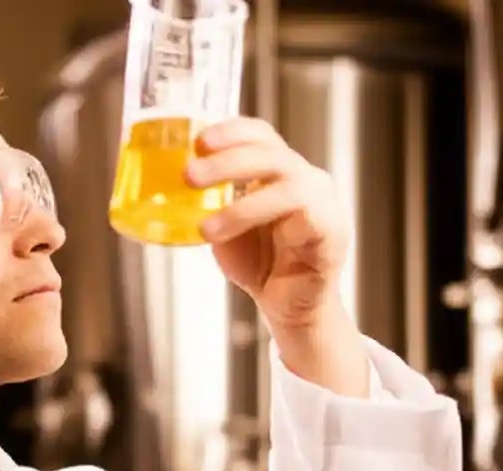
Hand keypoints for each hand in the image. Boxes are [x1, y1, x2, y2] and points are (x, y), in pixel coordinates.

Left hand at [185, 117, 348, 330]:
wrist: (289, 306)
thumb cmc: (260, 263)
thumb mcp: (224, 225)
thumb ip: (210, 202)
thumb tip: (170, 185)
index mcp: (279, 170)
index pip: (261, 135)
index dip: (232, 131)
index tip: (199, 141)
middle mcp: (305, 179)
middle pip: (271, 153)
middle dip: (227, 160)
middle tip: (190, 175)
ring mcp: (323, 202)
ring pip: (288, 185)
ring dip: (241, 206)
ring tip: (206, 229)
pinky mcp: (332, 231)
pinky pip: (305, 216)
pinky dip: (264, 222)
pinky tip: (235, 237)